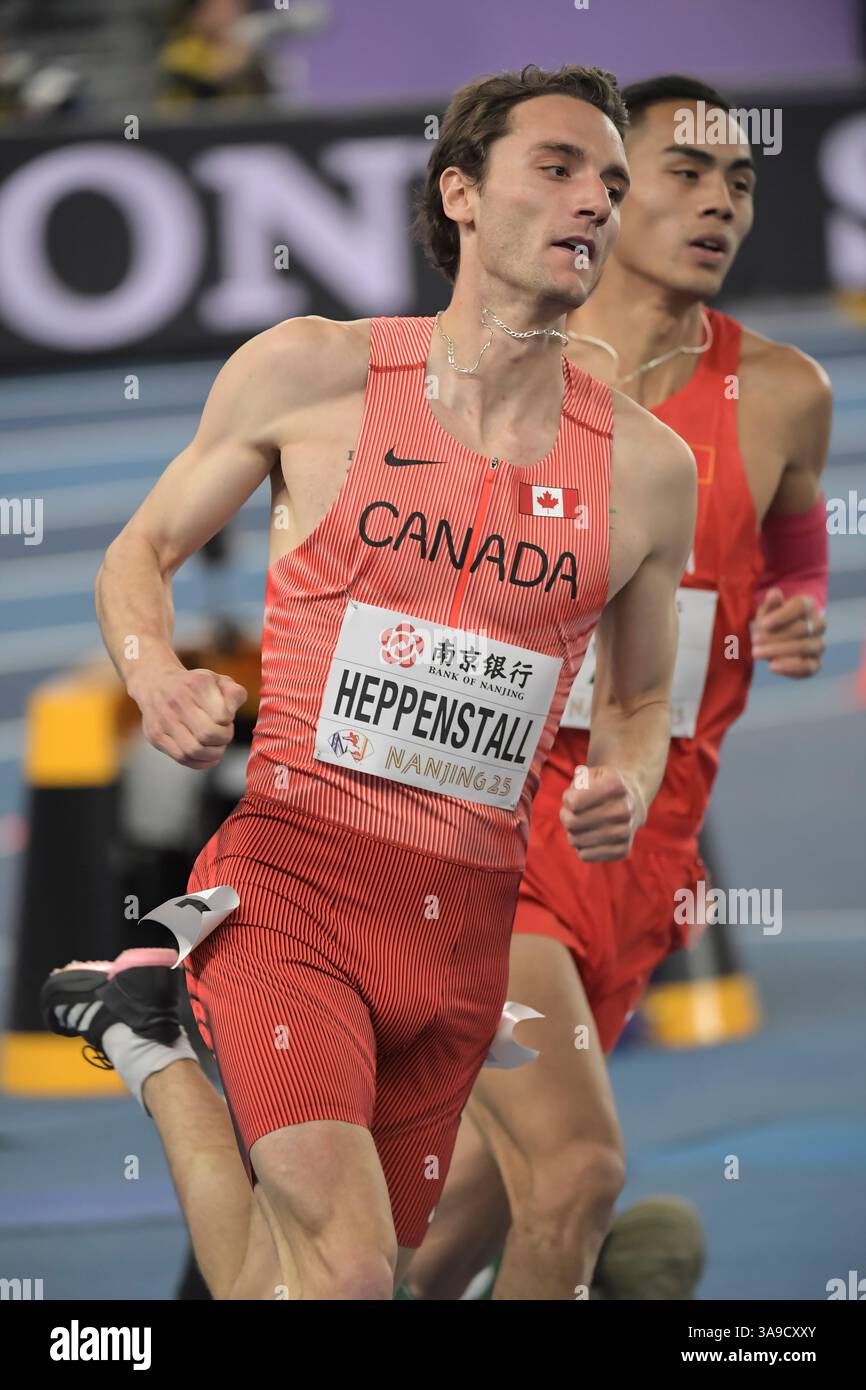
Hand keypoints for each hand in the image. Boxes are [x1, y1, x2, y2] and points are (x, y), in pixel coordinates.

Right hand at [133, 666, 247, 768]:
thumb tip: (232, 712)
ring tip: (216, 744)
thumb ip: (235, 693)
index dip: (229, 722)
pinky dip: (201, 762)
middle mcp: (177, 702)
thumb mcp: (218, 680)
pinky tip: (208, 756)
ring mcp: (164, 721)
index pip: (222, 716)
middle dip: (224, 739)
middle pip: (208, 735)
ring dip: (213, 753)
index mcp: (196, 685)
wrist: (155, 684)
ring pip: (195, 750)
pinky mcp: (156, 737)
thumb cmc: (193, 686)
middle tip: (224, 733)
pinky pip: (182, 758)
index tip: (226, 718)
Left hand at [560, 765, 645, 862]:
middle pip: (572, 822)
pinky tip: (588, 837)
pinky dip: (581, 847)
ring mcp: (625, 831)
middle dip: (565, 817)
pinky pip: (585, 855)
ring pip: (576, 840)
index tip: (572, 797)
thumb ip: (577, 781)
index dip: (568, 799)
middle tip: (569, 813)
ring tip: (579, 824)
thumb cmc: (601, 787)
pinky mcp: (623, 850)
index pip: (574, 802)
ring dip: (572, 832)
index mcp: (616, 786)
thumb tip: (573, 802)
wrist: (632, 802)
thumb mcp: (590, 774)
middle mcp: (624, 809)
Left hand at [751, 588, 825, 678]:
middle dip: (776, 636)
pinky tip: (772, 666)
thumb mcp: (766, 610)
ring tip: (757, 653)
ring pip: (805, 647)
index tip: (764, 624)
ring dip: (779, 650)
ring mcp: (819, 644)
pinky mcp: (815, 663)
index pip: (801, 606)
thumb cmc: (771, 621)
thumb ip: (770, 603)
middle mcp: (819, 624)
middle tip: (754, 640)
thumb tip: (775, 594)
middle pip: (802, 628)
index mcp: (808, 605)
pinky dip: (790, 668)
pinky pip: (809, 667)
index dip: (782, 615)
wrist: (776, 638)